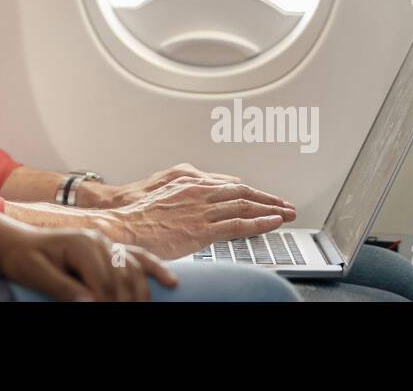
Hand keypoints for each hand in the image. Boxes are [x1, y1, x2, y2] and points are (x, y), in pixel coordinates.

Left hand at [0, 226, 178, 301]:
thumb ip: (63, 288)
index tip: (106, 314)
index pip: (104, 281)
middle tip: (127, 317)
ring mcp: (106, 243)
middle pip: (123, 277)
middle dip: (127, 302)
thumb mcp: (37, 274)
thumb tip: (90, 303)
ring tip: (145, 310)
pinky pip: (137, 257)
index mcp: (81, 244)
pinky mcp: (109, 248)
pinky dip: (155, 268)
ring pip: (134, 269)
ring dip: (142, 293)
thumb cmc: (24, 258)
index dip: (108, 304)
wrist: (17, 242)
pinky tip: (171, 281)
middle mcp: (99, 240)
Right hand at [87, 162, 291, 209]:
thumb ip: (187, 195)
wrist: (124, 224)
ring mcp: (202, 210)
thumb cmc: (140, 215)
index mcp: (191, 182)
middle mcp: (200, 191)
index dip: (251, 192)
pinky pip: (237, 225)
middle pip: (243, 192)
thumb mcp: (165, 195)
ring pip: (245, 205)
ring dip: (270, 209)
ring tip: (287, 214)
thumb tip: (203, 200)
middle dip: (268, 199)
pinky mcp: (202, 229)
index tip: (265, 198)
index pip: (230, 185)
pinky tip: (272, 223)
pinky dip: (258, 223)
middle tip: (286, 205)